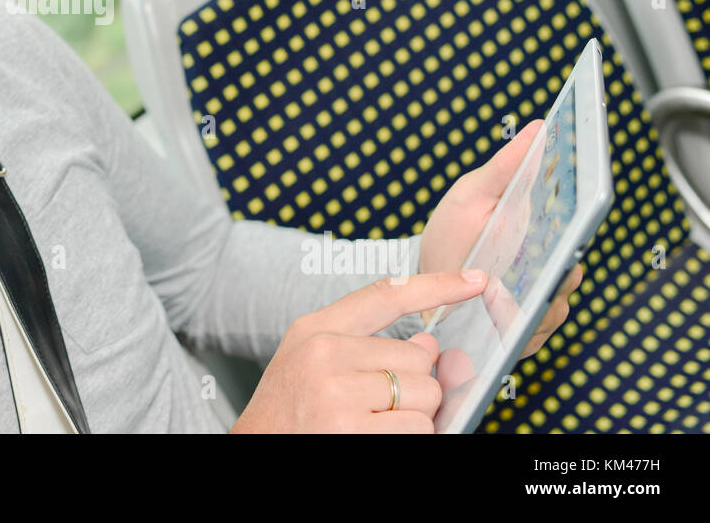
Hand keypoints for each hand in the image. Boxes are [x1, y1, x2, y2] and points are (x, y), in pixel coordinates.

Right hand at [231, 270, 487, 432]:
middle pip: (420, 360)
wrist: (255, 449)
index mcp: (315, 331)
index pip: (385, 296)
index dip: (436, 286)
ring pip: (426, 397)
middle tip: (379, 405)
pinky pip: (419, 431)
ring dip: (415, 418)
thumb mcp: (314, 364)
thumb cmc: (288, 411)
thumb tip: (432, 343)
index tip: (475, 280)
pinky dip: (409, 439)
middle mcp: (325, 356)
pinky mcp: (352, 433)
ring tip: (373, 425)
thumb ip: (369, 347)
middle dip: (415, 386)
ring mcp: (338, 396)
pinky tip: (373, 438)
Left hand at [418, 120, 582, 356]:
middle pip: (571, 272)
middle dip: (559, 267)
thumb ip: (506, 166)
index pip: (579, 228)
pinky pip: (530, 334)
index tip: (580, 208)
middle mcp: (552, 272)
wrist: (425, 276)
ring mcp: (539, 307)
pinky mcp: (520, 336)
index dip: (583, 218)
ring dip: (535, 299)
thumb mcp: (474, 192)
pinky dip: (517, 325)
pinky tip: (497, 313)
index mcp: (546, 235)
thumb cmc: (454, 230)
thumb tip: (539, 127)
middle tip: (548, 258)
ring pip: (555, 307)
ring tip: (509, 289)